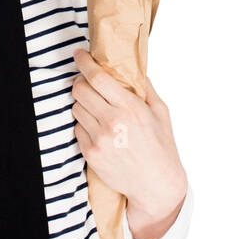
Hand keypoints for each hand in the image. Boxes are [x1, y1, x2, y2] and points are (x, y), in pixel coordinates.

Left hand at [70, 49, 187, 238]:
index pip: (98, 78)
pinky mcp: (91, 153)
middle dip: (81, 82)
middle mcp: (113, 122)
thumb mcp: (161, 112)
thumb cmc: (161, 147)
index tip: (79, 55)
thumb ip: (146, 88)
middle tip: (87, 83)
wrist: (156, 184)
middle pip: (80, 90)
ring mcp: (99, 139)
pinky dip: (85, 124)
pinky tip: (99, 129)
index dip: (84, 63)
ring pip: (76, 108)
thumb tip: (133, 68)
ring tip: (97, 109)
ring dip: (83, 104)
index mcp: (131, 108)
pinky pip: (77, 128)